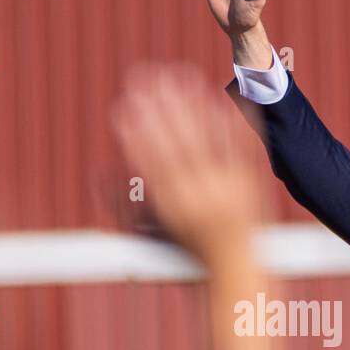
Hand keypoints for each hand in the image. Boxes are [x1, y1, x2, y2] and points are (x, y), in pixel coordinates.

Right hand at [110, 63, 264, 262]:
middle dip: (157, 107)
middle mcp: (198, 198)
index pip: (147, 163)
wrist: (238, 276)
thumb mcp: (151, 237)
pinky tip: (222, 96)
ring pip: (207, 138)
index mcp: (171, 210)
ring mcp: (227, 189)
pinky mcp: (251, 185)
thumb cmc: (188, 257)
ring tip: (180, 72)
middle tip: (144, 76)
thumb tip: (97, 177)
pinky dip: (231, 119)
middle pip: (174, 143)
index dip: (133, 133)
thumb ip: (122, 208)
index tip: (120, 107)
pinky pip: (241, 146)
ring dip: (192, 102)